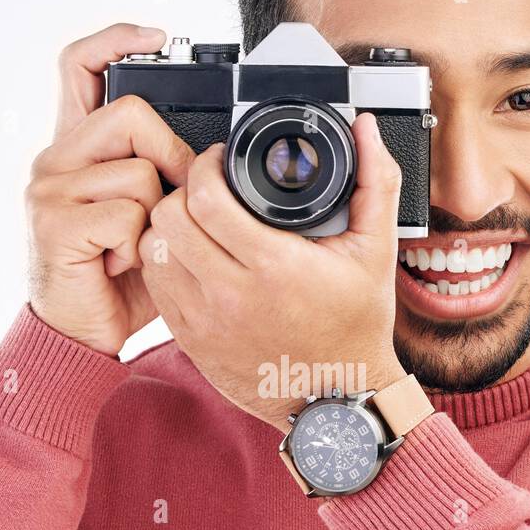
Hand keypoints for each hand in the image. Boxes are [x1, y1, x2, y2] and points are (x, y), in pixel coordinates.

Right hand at [25, 23, 195, 355]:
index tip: (157, 36)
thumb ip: (163, 176)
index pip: (79, 66)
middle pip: (131, 114)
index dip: (116, 40)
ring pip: (138, 169)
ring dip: (154, 215)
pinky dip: (137, 245)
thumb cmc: (119, 277)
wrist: (82, 334)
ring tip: (131, 245)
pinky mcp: (55, 223)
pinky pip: (128, 213)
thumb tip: (209, 154)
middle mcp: (54, 160)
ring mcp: (49, 190)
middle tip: (169, 203)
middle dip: (170, 157)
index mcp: (75, 149)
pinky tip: (117, 263)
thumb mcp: (148, 216)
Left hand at [137, 111, 406, 428]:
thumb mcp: (376, 251)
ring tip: (193, 220)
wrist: (337, 401)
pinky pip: (155, 286)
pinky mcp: (190, 340)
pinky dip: (164, 262)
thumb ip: (376, 181)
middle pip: (169, 217)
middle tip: (203, 188)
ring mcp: (204, 321)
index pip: (205, 197)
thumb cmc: (356, 328)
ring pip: (153, 250)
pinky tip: (188, 256)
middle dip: (182, 190)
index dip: (206, 165)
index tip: (219, 161)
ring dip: (168, 226)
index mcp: (274, 266)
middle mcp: (231, 295)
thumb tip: (365, 128)